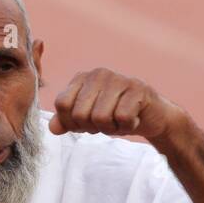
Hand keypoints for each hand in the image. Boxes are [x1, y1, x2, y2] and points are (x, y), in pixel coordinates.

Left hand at [48, 68, 182, 140]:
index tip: (86, 123)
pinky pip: (122, 118)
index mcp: (82, 78)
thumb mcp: (87, 120)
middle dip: (92, 127)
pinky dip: (126, 126)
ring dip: (110, 128)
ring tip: (118, 121)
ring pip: (100, 118)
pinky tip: (132, 119)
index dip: (71, 122)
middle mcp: (99, 74)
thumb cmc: (115, 116)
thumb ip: (67, 121)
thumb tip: (52, 128)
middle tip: (106, 123)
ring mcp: (119, 79)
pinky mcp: (138, 89)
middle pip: (80, 114)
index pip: (62, 104)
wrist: (150, 116)